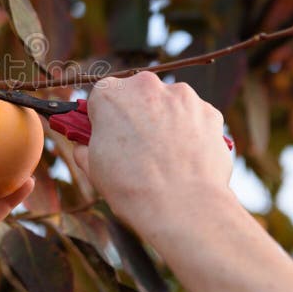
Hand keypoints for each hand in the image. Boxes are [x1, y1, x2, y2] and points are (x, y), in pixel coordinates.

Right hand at [73, 71, 232, 234]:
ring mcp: (181, 96)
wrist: (182, 206)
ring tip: (165, 157)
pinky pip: (195, 118)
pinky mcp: (209, 112)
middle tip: (138, 146)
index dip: (105, 117)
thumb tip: (84, 145)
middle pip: (138, 94)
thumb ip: (86, 147)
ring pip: (169, 104)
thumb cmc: (131, 186)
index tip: (108, 133)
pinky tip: (186, 158)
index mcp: (109, 94)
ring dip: (166, 121)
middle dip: (138, 114)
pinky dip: (191, 132)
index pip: (102, 97)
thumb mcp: (93, 167)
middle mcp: (146, 85)